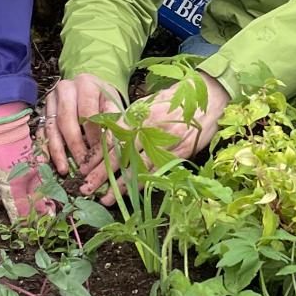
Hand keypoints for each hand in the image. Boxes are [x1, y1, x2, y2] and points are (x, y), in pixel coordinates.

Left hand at [0, 104, 49, 225]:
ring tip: (52, 215)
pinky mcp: (38, 155)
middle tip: (45, 230)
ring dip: (48, 203)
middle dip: (41, 218)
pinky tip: (50, 189)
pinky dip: (49, 185)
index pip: (20, 212)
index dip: (22, 226)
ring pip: (45, 189)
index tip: (25, 238)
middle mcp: (29, 179)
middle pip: (38, 204)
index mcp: (13, 185)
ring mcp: (36, 166)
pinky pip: (46, 175)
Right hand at [41, 75, 124, 186]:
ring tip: (65, 170)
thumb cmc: (103, 99)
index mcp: (87, 84)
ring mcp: (52, 99)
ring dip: (59, 151)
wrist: (89, 87)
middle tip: (83, 165)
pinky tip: (48, 163)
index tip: (99, 156)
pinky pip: (42, 132)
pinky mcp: (44, 110)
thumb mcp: (114, 104)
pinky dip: (45, 148)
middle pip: (67, 120)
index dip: (93, 136)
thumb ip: (115, 122)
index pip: (88, 113)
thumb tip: (116, 148)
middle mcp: (66, 88)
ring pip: (53, 127)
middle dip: (75, 145)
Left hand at [81, 73, 230, 200]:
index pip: (114, 138)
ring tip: (105, 198)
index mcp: (142, 115)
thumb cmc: (176, 98)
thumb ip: (130, 118)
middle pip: (122, 156)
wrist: (210, 96)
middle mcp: (153, 130)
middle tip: (86, 188)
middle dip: (102, 175)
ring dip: (121, 186)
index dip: (98, 155)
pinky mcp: (181, 154)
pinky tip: (129, 194)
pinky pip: (157, 172)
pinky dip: (142, 184)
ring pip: (139, 169)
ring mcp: (169, 144)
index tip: (84, 167)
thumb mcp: (149, 102)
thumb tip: (107, 132)